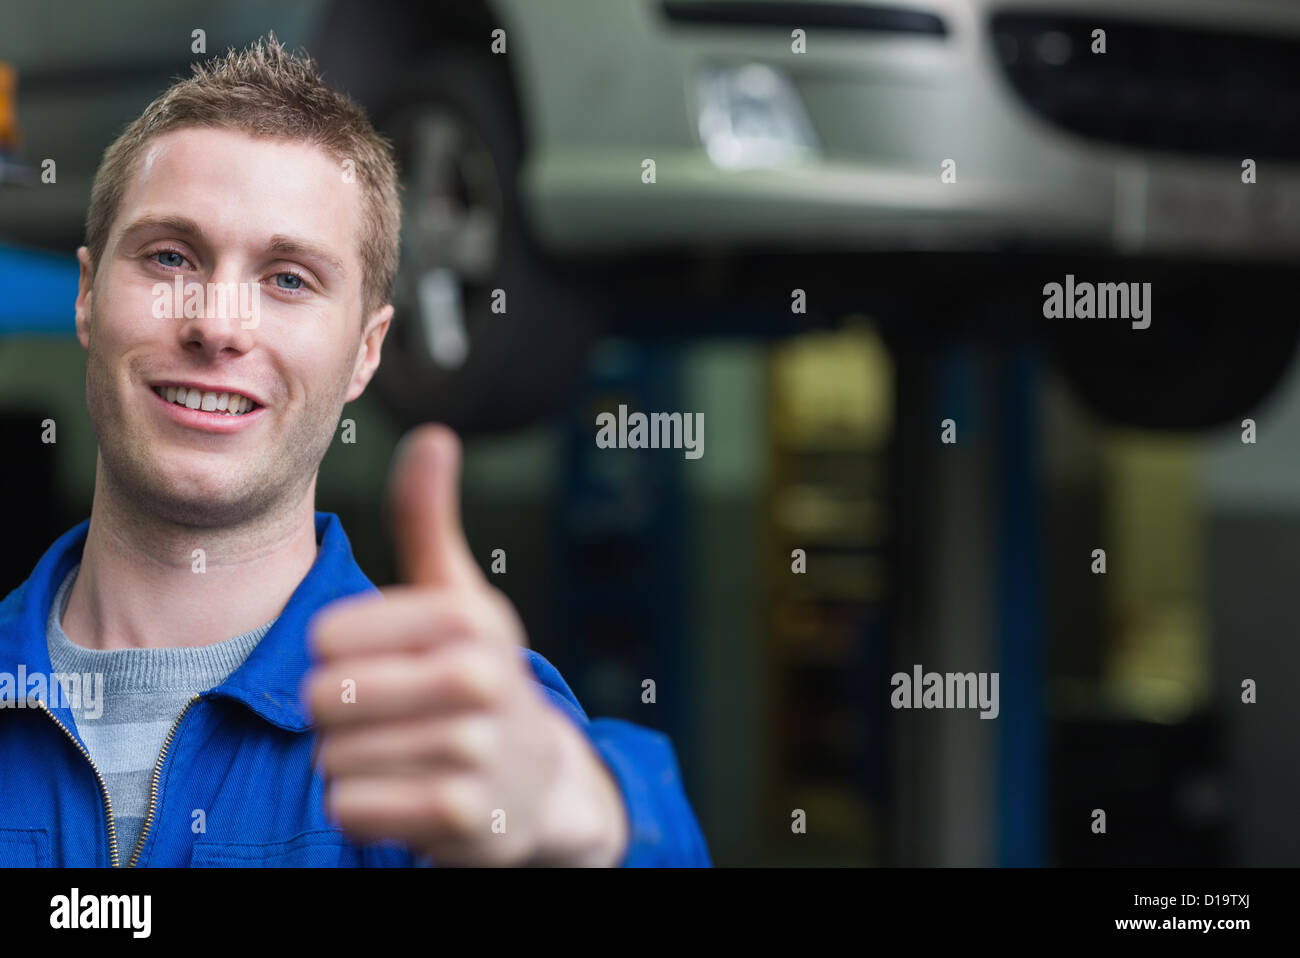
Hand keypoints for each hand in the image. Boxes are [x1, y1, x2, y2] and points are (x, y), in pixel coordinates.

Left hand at [303, 424, 628, 865]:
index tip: (384, 662)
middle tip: (388, 717)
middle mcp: (478, 677)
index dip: (337, 656)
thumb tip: (431, 436)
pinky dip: (363, 807)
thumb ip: (429, 520)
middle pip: (321, 700)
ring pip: (331, 757)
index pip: (326, 638)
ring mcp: (473, 749)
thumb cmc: (480, 677)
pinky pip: (350, 807)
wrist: (540, 784)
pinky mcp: (459, 817)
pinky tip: (405, 794)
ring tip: (403, 754)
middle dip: (337, 716)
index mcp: (468, 616)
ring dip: (351, 763)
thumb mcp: (462, 597)